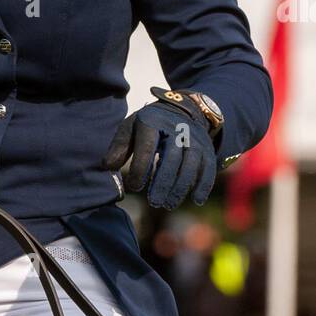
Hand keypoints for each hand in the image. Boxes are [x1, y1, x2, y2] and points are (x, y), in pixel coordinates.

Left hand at [102, 90, 216, 207]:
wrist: (182, 110)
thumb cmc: (149, 125)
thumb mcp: (130, 128)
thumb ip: (118, 147)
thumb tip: (107, 167)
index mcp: (152, 122)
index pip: (146, 148)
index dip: (140, 170)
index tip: (133, 187)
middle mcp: (177, 129)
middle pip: (171, 158)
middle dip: (163, 183)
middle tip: (154, 203)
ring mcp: (194, 138)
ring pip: (191, 165)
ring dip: (181, 187)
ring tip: (168, 204)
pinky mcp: (207, 148)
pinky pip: (208, 167)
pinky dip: (204, 184)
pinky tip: (196, 200)